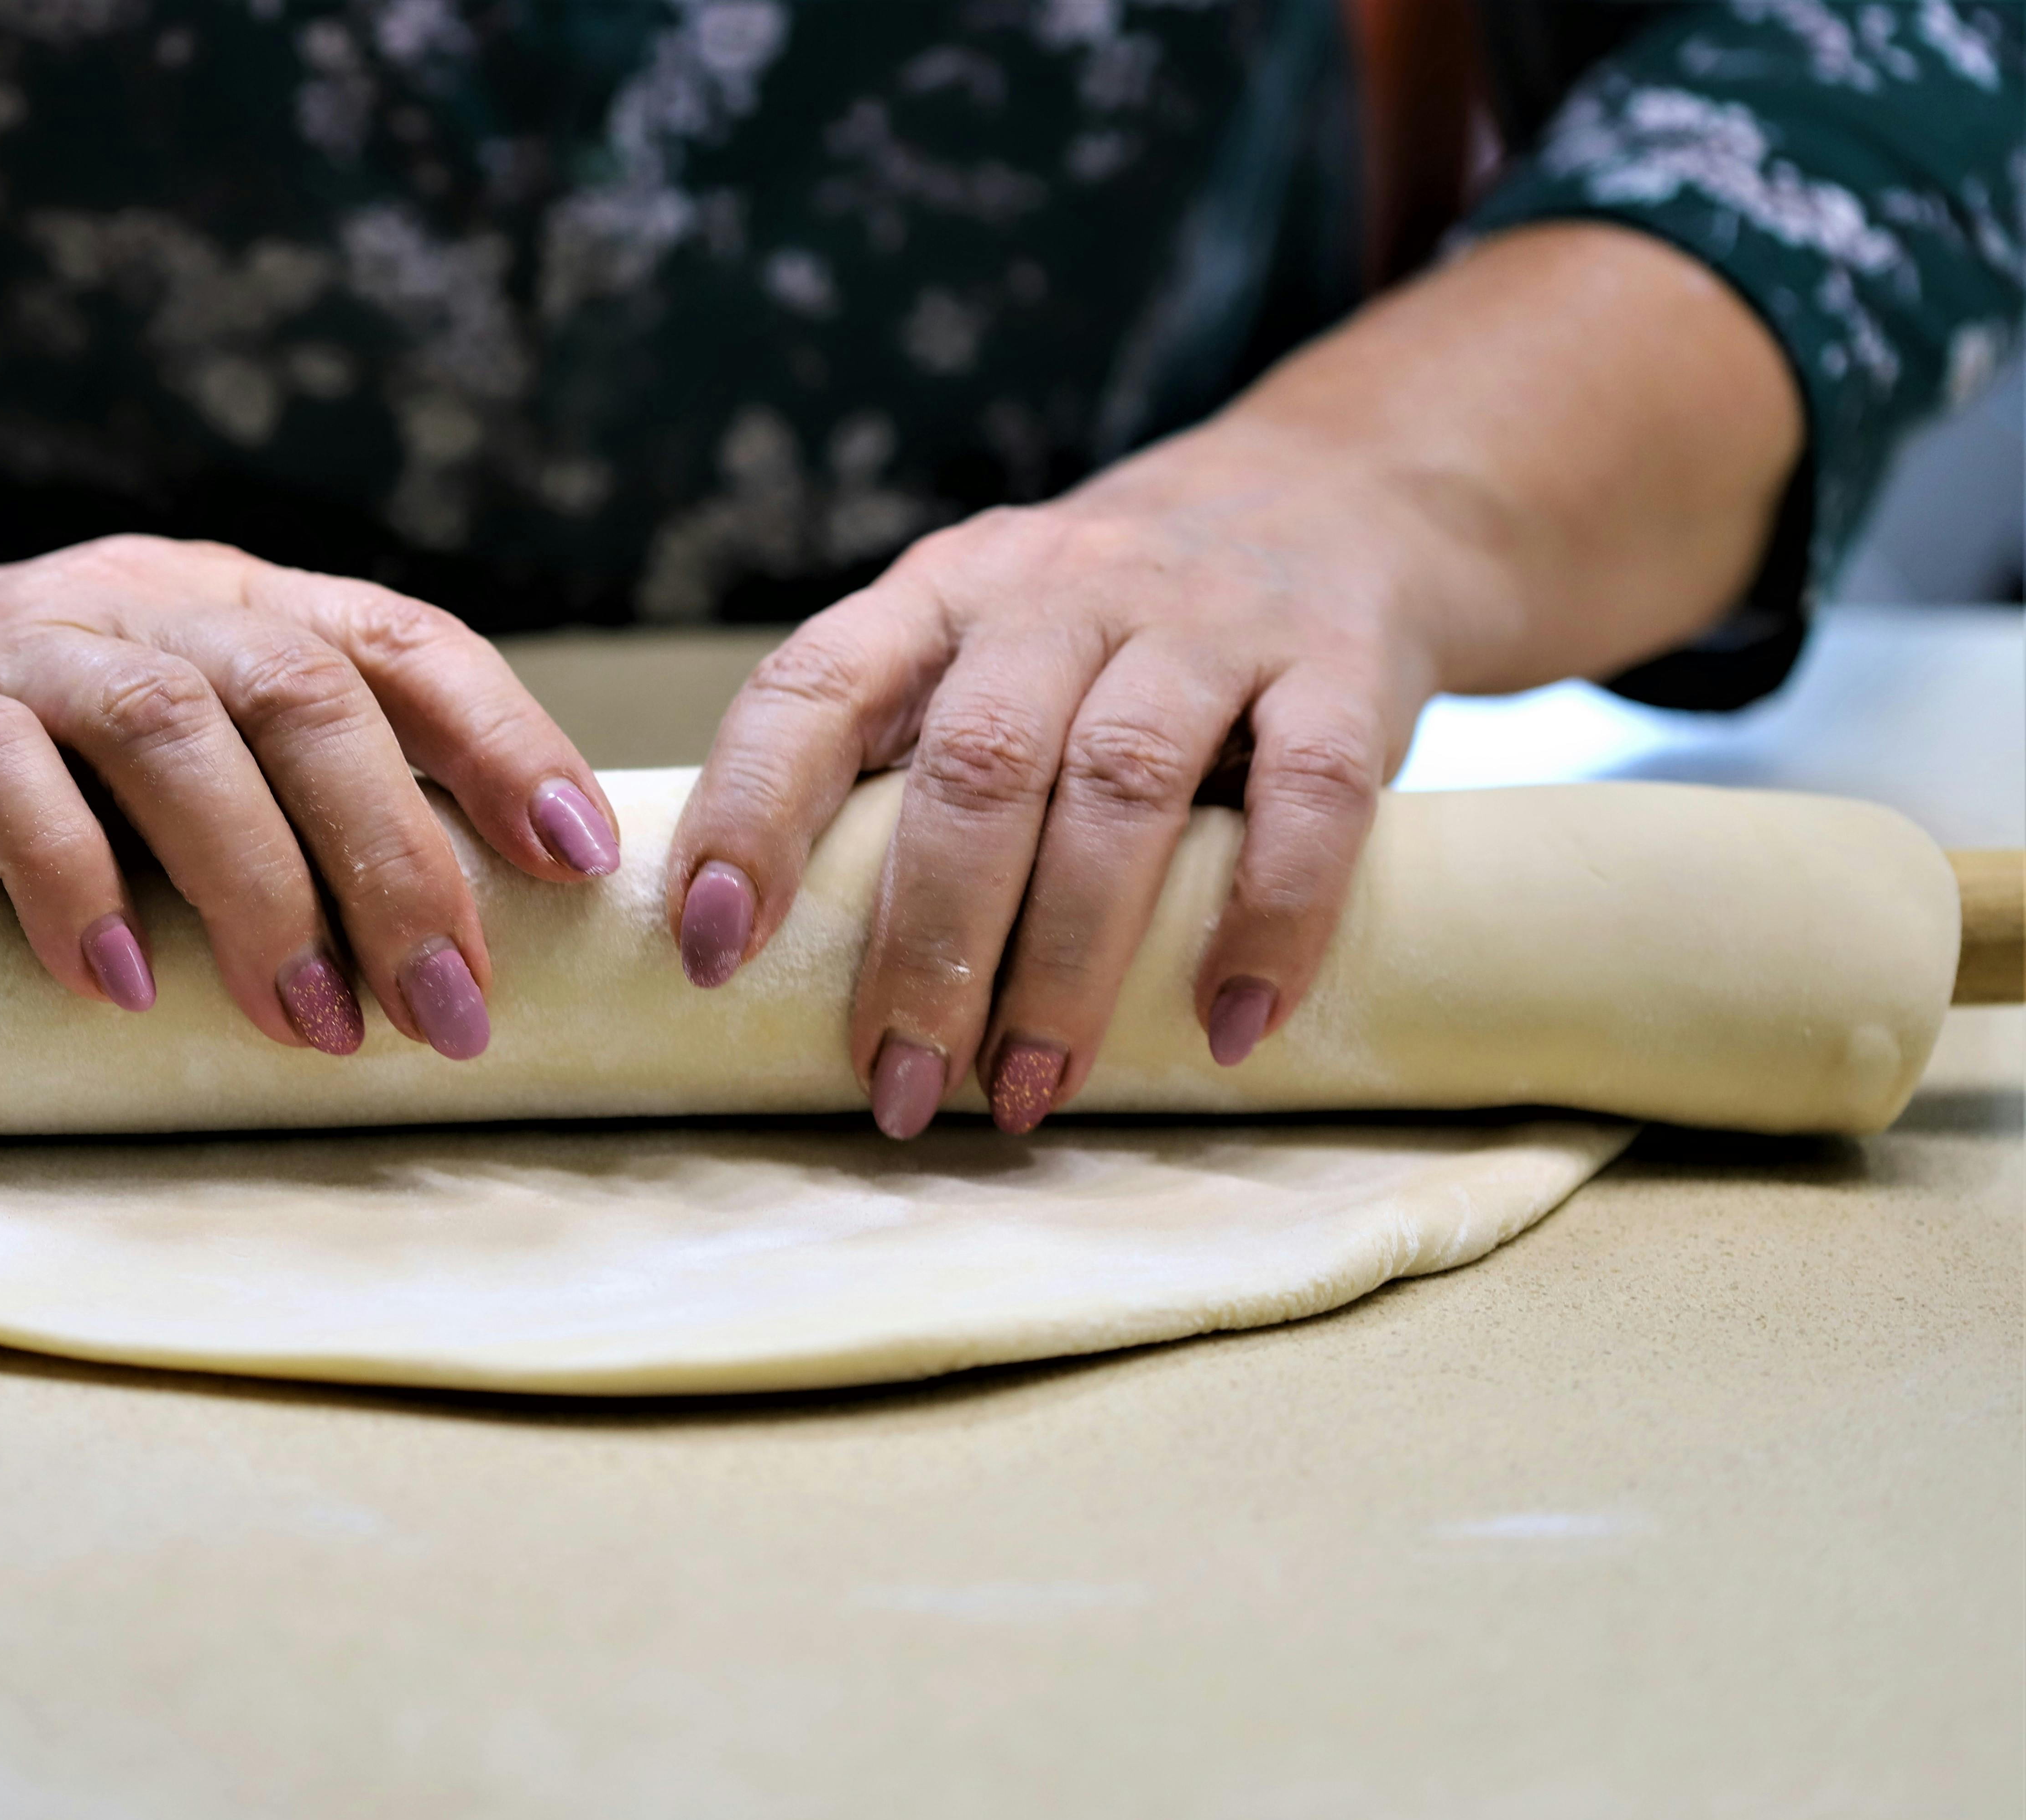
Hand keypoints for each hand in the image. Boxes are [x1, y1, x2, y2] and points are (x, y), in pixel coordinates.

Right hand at [0, 534, 620, 1057]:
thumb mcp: (182, 747)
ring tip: (307, 1025)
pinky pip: (1, 777)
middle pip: (304, 697)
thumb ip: (295, 801)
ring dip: (255, 886)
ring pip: (168, 731)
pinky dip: (73, 881)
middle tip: (450, 1010)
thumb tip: (467, 938)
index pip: (403, 644)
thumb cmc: (30, 754)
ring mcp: (23, 648)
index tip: (578, 862)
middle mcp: (149, 606)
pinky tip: (118, 987)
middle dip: (394, 858)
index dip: (507, 742)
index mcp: (239, 608)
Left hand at [665, 411, 1494, 1134]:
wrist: (1343, 491)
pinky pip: (1308, 796)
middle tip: (902, 1088)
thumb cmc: (1114, 628)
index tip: (712, 950)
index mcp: (939, 591)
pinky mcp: (1341, 660)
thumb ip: (901, 762)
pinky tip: (1227, 1026)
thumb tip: (785, 966)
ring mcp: (1207, 617)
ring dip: (1066, 964)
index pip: (810, 689)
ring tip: (1029, 1092)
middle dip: (926, 949)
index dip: (748, 816)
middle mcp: (1060, 587)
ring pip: (1119, 788)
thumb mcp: (983, 648)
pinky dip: (1270, 919)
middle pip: (973, 767)